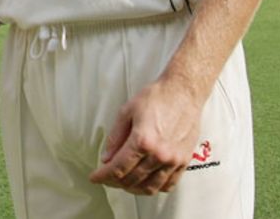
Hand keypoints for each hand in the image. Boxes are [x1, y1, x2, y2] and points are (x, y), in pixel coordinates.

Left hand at [88, 78, 202, 194]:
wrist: (184, 91)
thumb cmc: (156, 97)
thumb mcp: (127, 111)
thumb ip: (115, 137)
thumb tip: (106, 158)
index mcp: (142, 141)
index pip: (117, 168)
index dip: (103, 176)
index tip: (95, 178)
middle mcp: (159, 154)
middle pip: (132, 180)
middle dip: (114, 182)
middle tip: (106, 178)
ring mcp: (173, 160)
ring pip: (150, 187)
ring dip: (133, 189)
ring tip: (123, 183)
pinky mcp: (184, 161)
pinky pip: (168, 184)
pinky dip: (154, 188)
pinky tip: (145, 183)